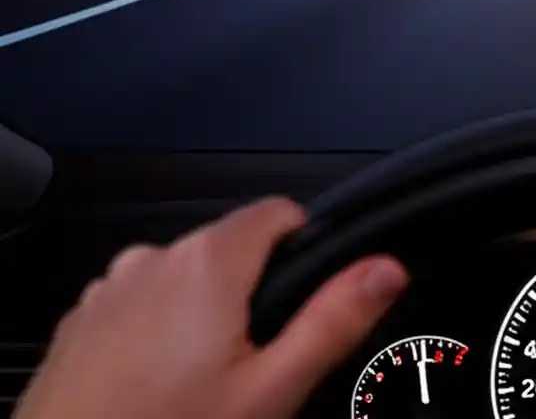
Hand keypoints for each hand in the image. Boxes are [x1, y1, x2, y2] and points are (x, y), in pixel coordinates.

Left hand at [15, 198, 408, 418]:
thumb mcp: (272, 389)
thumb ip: (334, 320)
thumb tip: (386, 269)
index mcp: (207, 263)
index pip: (280, 213)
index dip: (306, 252)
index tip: (305, 306)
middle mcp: (151, 261)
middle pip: (231, 252)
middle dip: (253, 298)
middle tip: (256, 370)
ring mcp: (108, 292)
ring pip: (184, 283)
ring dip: (202, 319)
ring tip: (203, 388)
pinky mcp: (80, 324)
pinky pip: (139, 310)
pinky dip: (157, 338)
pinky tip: (159, 391)